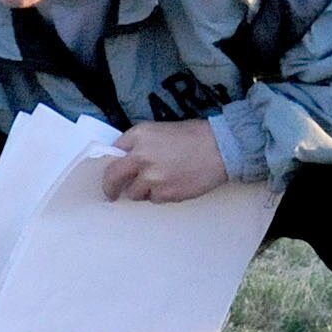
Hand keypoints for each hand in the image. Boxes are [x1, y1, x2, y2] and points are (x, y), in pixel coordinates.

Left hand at [100, 118, 232, 201]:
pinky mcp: (164, 193)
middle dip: (110, 187)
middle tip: (112, 194)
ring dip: (143, 191)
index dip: (112, 165)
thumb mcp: (161, 131)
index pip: (113, 153)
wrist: (220, 148)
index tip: (111, 174)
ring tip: (162, 181)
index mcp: (139, 135)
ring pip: (134, 193)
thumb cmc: (194, 136)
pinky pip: (154, 200)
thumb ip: (140, 145)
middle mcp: (141, 156)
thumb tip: (126, 163)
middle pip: (113, 177)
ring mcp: (151, 177)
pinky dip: (161, 195)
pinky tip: (175, 184)